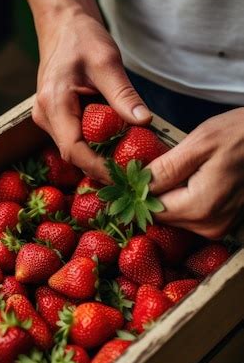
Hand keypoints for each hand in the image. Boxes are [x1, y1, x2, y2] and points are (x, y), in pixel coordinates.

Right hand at [33, 11, 150, 181]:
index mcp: (54, 103)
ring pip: (74, 149)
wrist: (62, 25)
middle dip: (102, 166)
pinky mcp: (55, 119)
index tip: (124, 176)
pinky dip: (95, 146)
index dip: (98, 167)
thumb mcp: (107, 62)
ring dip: (99, 157)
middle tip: (133, 171)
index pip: (74, 149)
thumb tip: (144, 122)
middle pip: (74, 154)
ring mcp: (48, 119)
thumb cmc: (81, 37)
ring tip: (129, 160)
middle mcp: (45, 116)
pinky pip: (75, 140)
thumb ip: (124, 95)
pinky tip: (116, 145)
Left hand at [149, 108, 243, 238]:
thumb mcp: (199, 143)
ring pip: (175, 216)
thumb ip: (166, 168)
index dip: (137, 192)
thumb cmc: (240, 134)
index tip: (129, 176)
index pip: (151, 209)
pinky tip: (187, 180)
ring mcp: (218, 227)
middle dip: (152, 194)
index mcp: (200, 208)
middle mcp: (209, 226)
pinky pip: (191, 215)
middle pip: (163, 216)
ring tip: (175, 171)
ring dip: (168, 196)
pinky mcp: (223, 223)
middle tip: (150, 169)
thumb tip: (137, 185)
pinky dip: (183, 199)